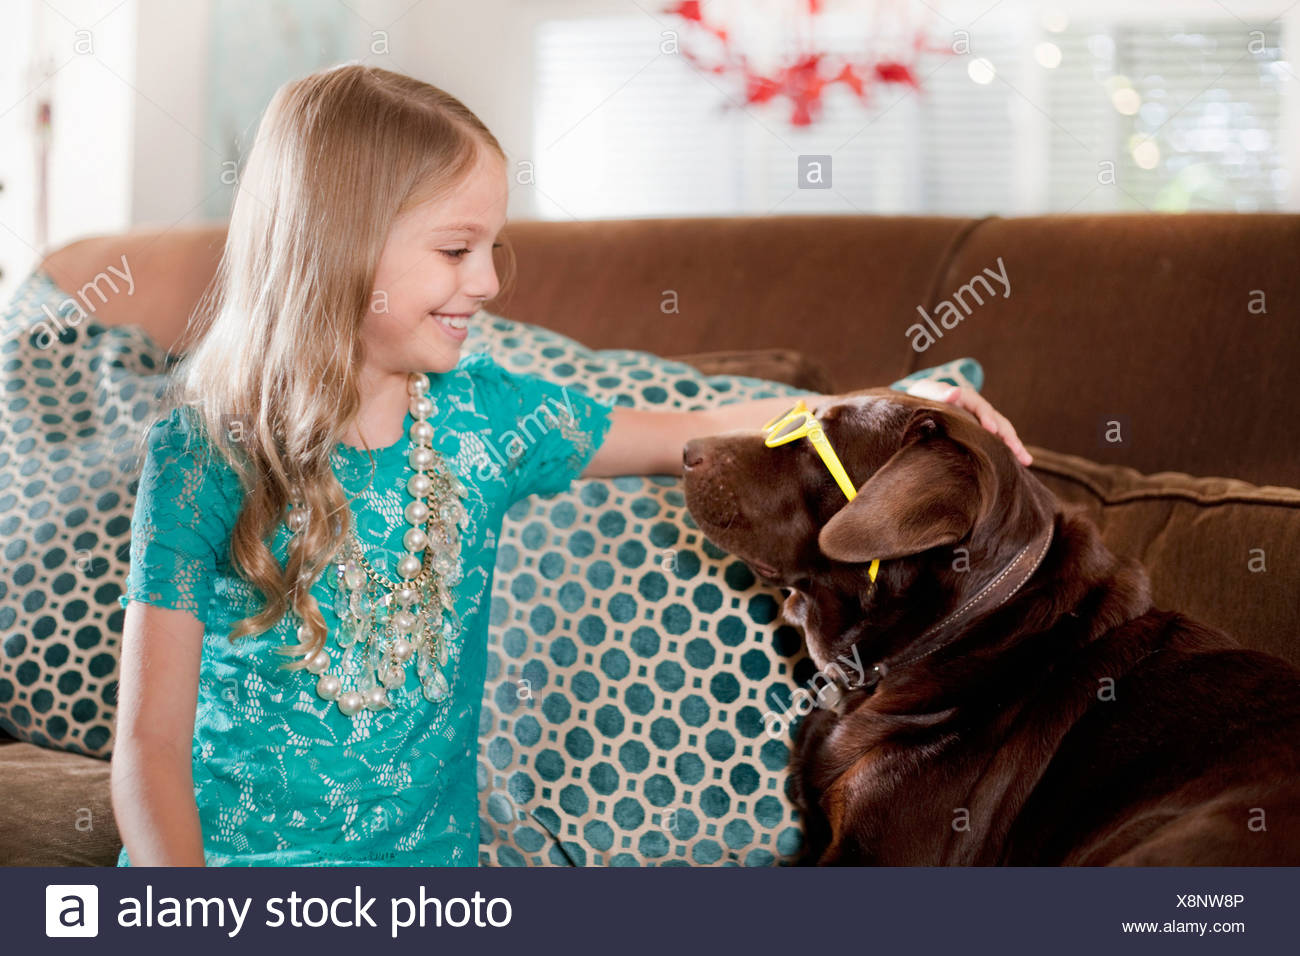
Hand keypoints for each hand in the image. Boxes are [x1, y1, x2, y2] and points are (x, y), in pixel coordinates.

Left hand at [904, 380, 1032, 465]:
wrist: (919, 406)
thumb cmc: (919, 401)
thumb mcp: (925, 395)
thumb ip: (937, 393)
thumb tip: (955, 392)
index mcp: (963, 397)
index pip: (978, 405)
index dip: (985, 416)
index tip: (989, 428)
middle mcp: (976, 408)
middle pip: (996, 419)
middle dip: (1006, 434)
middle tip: (1014, 449)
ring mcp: (980, 421)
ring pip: (1001, 431)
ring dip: (1013, 444)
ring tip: (1025, 459)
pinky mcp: (980, 432)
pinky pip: (997, 440)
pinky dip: (1009, 450)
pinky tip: (1022, 463)